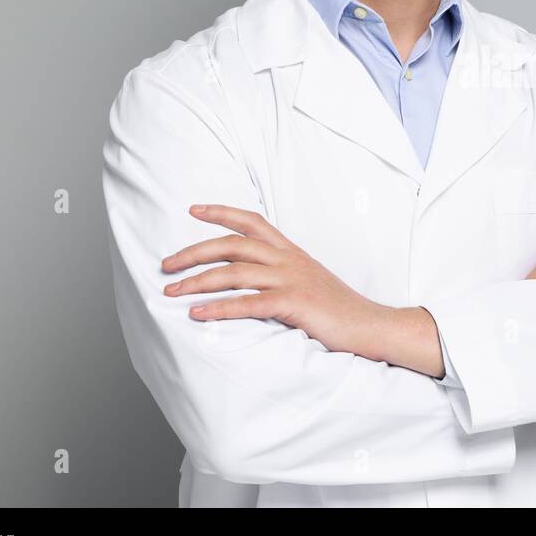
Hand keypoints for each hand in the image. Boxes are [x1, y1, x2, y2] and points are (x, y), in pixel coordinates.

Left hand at [161, 204, 391, 357]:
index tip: (192, 209)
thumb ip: (282, 272)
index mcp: (292, 251)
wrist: (371, 326)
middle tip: (165, 265)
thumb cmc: (338, 309)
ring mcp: (291, 280)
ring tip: (171, 293)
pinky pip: (248, 304)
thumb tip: (250, 275)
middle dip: (193, 253)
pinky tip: (197, 315)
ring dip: (197, 282)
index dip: (221, 212)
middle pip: (232, 246)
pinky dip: (218, 309)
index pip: (252, 221)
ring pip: (234, 274)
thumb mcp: (309, 280)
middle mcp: (289, 260)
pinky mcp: (294, 304)